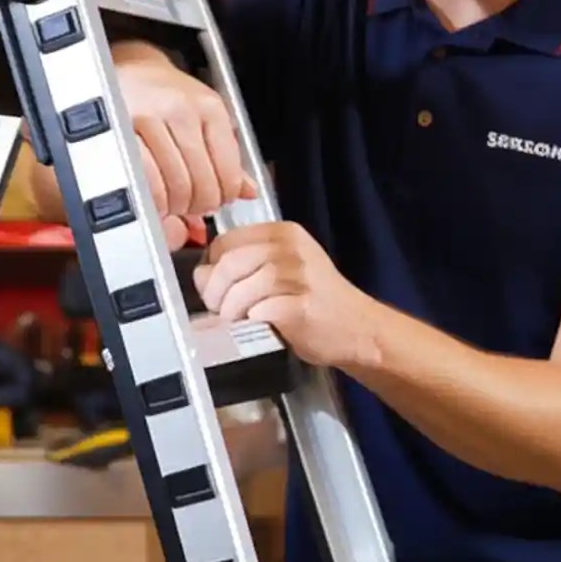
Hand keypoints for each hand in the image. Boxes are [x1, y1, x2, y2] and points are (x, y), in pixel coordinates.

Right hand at [113, 42, 257, 235]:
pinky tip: (158, 200)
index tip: (220, 201)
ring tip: (177, 204)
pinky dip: (155, 198)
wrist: (132, 70)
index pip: (228, 168)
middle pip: (202, 180)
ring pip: (175, 182)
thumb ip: (229, 157)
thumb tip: (249, 191)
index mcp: (210, 108)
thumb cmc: (171, 96)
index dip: (226, 194)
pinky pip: (146, 178)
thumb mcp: (208, 117)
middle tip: (196, 207)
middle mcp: (181, 110)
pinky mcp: (122, 129)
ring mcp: (149, 118)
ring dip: (178, 205)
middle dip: (201, 204)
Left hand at [193, 222, 382, 368]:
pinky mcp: (304, 305)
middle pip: (230, 262)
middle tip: (218, 308)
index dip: (210, 266)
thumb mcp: (282, 269)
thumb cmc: (316, 300)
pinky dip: (252, 320)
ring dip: (230, 309)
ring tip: (236, 319)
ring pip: (242, 288)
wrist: (358, 328)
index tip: (213, 287)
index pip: (226, 241)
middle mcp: (291, 248)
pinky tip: (257, 325)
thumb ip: (245, 265)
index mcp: (284, 233)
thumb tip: (201, 276)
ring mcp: (300, 276)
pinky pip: (262, 310)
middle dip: (214, 290)